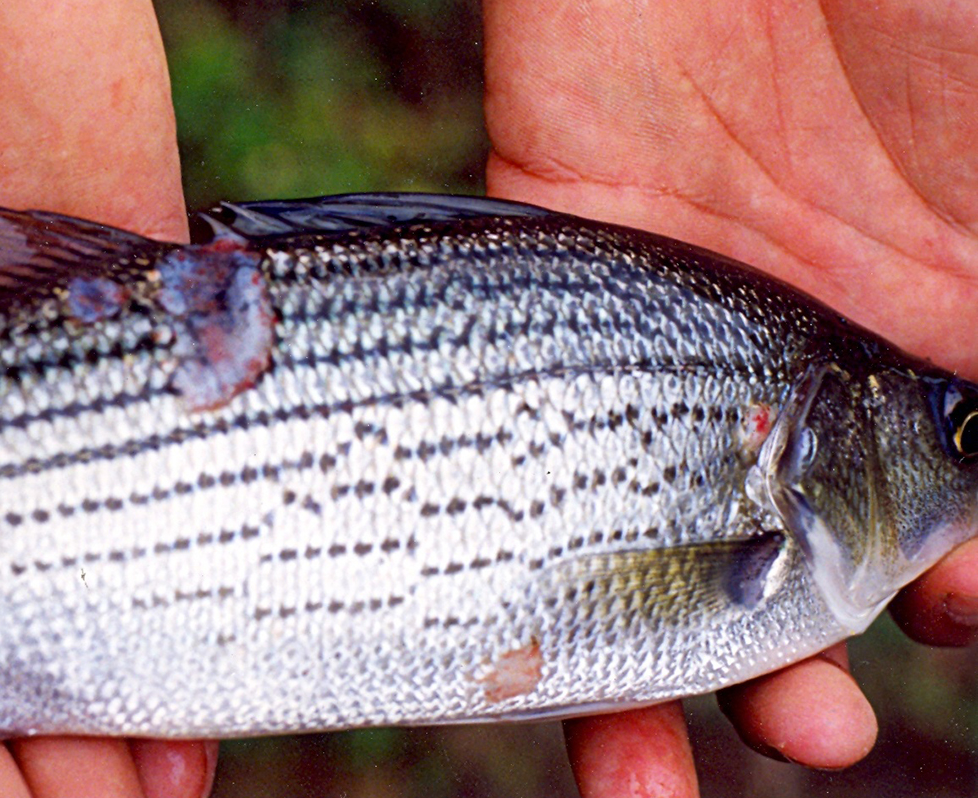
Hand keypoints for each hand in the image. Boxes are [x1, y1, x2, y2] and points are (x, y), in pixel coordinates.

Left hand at [484, 0, 977, 793]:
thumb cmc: (936, 7)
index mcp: (946, 322)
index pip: (945, 510)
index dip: (948, 596)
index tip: (945, 632)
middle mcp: (810, 341)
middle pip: (788, 546)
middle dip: (799, 656)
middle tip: (814, 726)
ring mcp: (683, 310)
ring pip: (646, 522)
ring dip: (657, 661)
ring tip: (659, 759)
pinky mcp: (565, 255)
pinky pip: (521, 422)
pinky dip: (523, 557)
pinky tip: (537, 656)